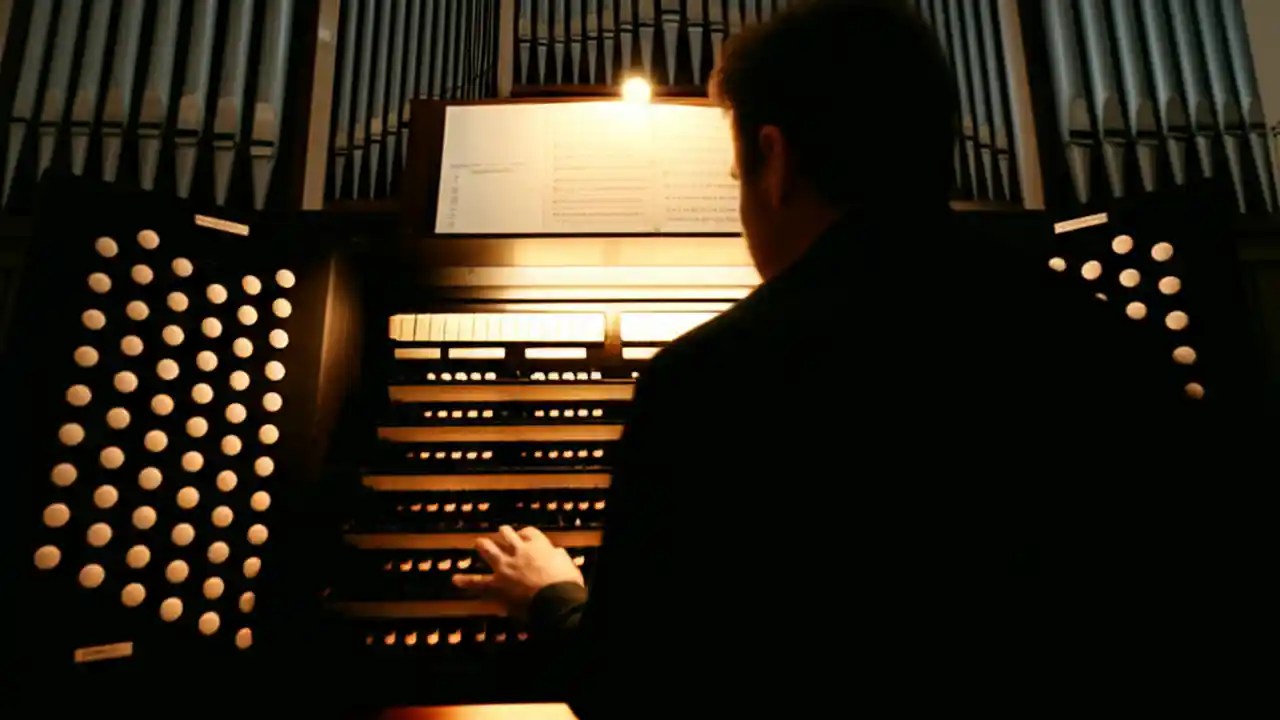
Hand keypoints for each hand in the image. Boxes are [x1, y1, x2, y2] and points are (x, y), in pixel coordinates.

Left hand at [453, 525, 584, 614]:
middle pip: (507, 535)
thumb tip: (557, 554)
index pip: (528, 532)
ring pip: (489, 549)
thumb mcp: (568, 564)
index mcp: (538, 544)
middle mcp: (518, 550)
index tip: (525, 535)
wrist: (555, 599)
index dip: (525, 533)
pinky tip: (455, 579)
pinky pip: (478, 581)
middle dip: (503, 533)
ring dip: (483, 545)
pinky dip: (466, 581)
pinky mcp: (497, 584)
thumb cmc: (566, 582)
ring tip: (478, 542)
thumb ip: (559, 557)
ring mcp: (505, 566)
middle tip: (501, 532)